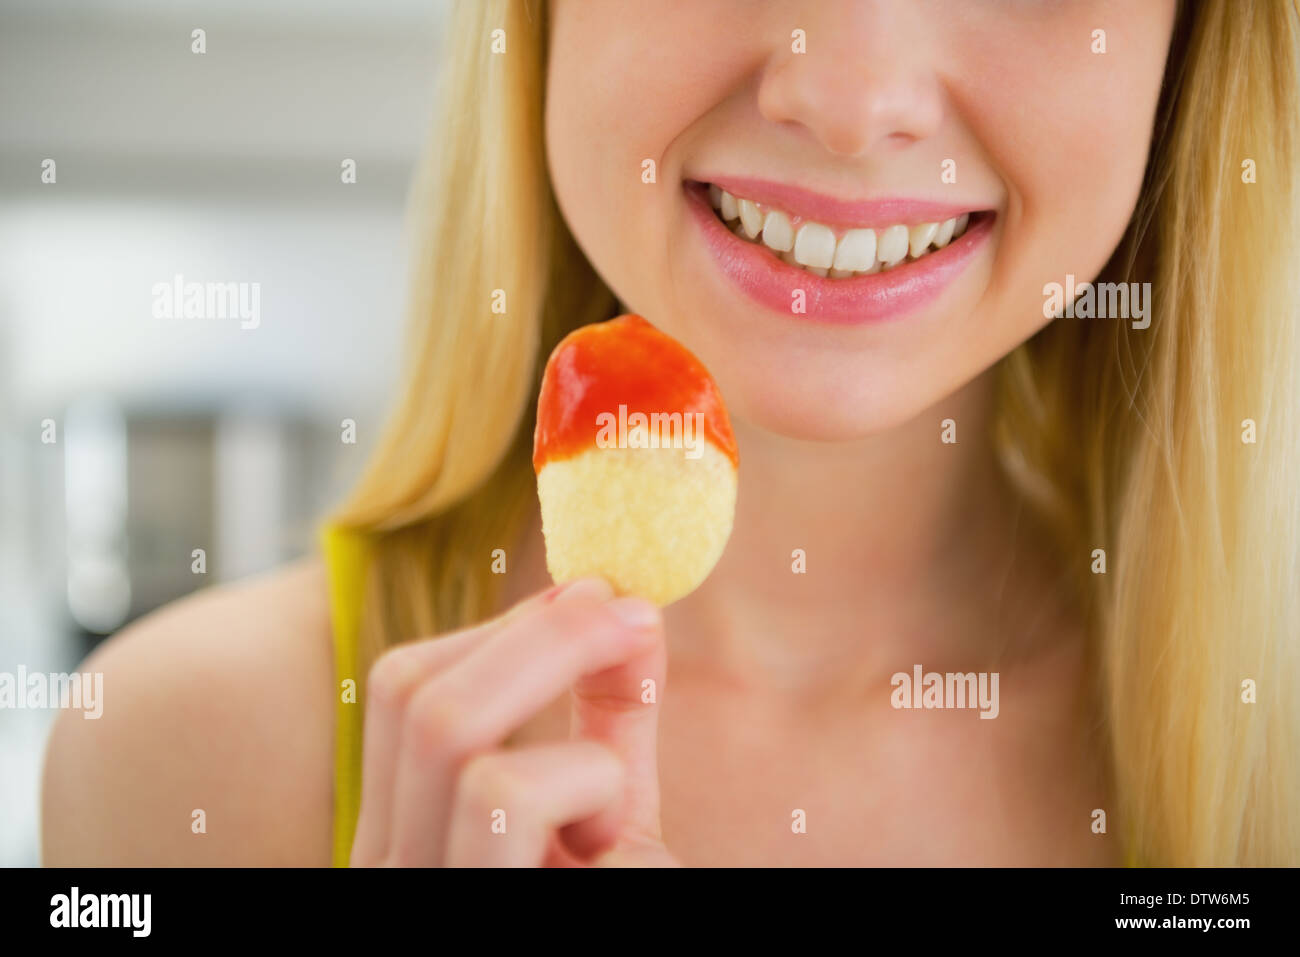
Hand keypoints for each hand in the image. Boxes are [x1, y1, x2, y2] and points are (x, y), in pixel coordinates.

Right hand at [348, 577, 677, 866]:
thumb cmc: (616, 895)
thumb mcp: (610, 808)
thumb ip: (611, 718)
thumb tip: (630, 605)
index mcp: (402, 831)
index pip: (401, 687)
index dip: (502, 625)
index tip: (591, 597)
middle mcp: (382, 863)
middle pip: (412, 687)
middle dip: (543, 631)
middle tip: (637, 614)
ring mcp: (411, 889)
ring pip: (446, 723)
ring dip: (567, 730)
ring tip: (617, 798)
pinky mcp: (459, 903)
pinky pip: (504, 793)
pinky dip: (589, 791)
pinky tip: (610, 849)